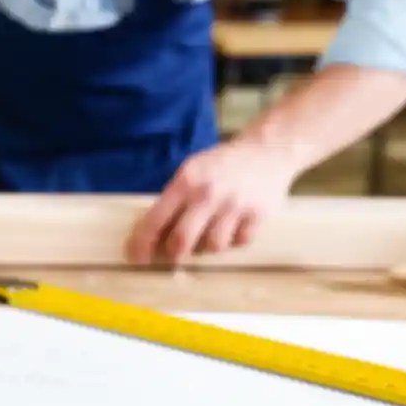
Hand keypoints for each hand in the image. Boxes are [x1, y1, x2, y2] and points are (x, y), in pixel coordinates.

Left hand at [126, 139, 300, 264]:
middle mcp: (207, 195)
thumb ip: (175, 198)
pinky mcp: (257, 215)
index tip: (137, 257)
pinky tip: (233, 227)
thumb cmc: (223, 163)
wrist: (268, 149)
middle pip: (181, 241)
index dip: (142, 243)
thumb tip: (154, 231)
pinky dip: (233, 241)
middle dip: (173, 254)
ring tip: (209, 234)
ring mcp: (234, 206)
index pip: (156, 219)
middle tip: (173, 254)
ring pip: (212, 247)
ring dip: (207, 247)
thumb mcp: (192, 170)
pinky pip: (239, 242)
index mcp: (185, 181)